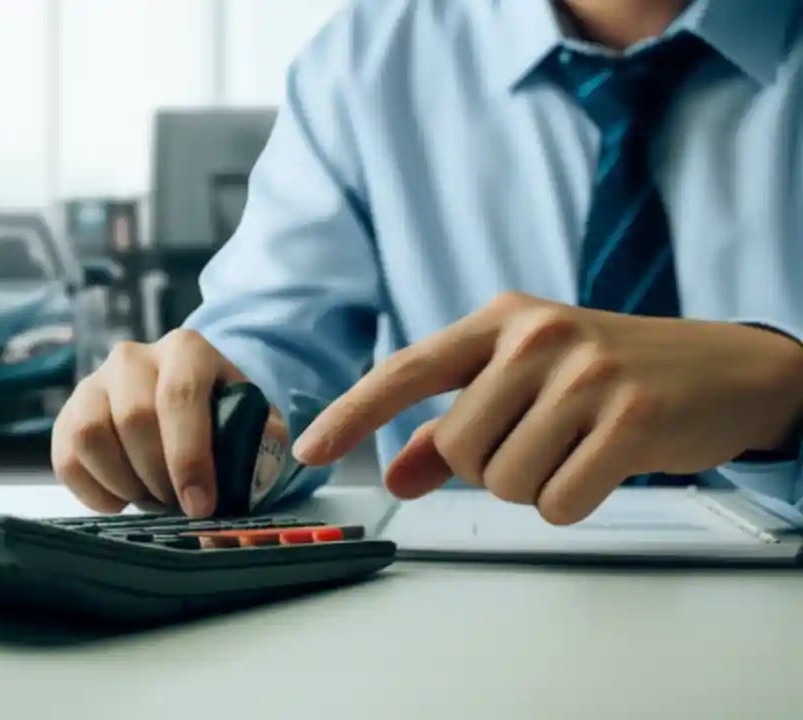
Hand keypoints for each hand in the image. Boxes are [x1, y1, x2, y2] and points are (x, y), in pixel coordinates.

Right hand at [52, 329, 284, 516]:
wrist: (180, 402)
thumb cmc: (218, 417)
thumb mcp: (249, 420)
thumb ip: (259, 442)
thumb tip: (257, 472)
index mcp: (186, 349)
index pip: (180, 397)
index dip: (189, 457)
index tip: (200, 505)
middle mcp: (133, 357)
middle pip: (133, 418)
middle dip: (158, 477)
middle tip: (178, 505)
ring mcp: (93, 383)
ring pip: (91, 436)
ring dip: (124, 484)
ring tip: (152, 499)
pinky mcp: (67, 415)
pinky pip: (66, 458)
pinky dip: (94, 492)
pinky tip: (122, 500)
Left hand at [293, 293, 802, 524]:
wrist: (722, 368)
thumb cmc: (606, 374)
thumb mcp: (522, 382)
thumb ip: (449, 427)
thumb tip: (395, 474)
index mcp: (499, 319)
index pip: (407, 370)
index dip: (353, 414)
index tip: (312, 452)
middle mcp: (536, 336)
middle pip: (456, 447)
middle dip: (485, 466)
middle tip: (539, 439)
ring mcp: (586, 373)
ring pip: (502, 480)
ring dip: (532, 484)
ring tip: (574, 446)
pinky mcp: (632, 417)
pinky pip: (559, 501)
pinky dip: (572, 500)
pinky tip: (603, 466)